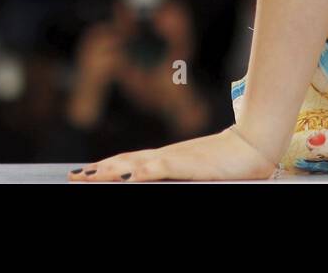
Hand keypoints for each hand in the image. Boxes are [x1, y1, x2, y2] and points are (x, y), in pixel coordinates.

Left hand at [68, 126, 278, 181]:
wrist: (253, 146)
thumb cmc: (227, 163)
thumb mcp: (195, 171)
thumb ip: (174, 175)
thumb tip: (149, 180)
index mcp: (166, 159)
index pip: (128, 163)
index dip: (104, 168)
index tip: (81, 173)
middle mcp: (166, 156)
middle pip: (125, 162)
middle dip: (99, 170)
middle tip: (74, 176)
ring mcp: (177, 158)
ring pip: (137, 163)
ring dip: (113, 169)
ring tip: (90, 176)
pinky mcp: (190, 163)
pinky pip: (163, 167)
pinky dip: (145, 170)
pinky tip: (131, 174)